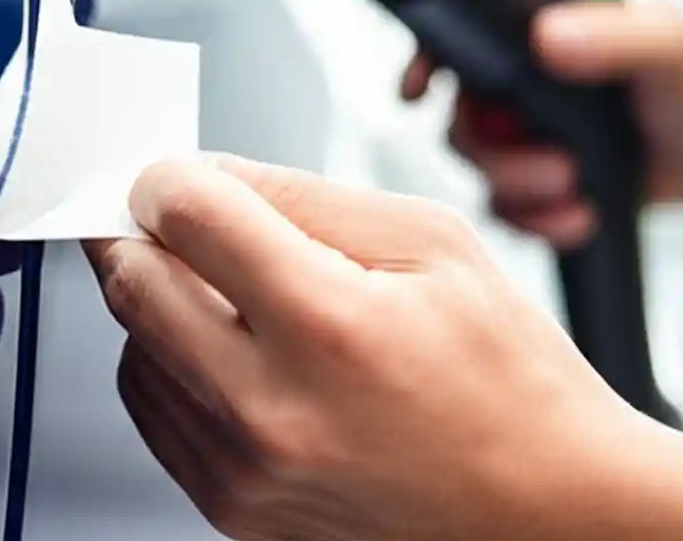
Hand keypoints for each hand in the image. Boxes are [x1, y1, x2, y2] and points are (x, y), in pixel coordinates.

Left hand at [87, 156, 650, 539]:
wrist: (548, 512)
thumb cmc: (508, 382)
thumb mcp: (432, 245)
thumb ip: (303, 196)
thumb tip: (208, 175)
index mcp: (329, 327)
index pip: (186, 215)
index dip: (167, 177)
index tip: (173, 176)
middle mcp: (270, 411)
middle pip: (134, 284)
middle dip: (143, 231)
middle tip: (177, 216)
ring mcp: (244, 473)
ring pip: (133, 348)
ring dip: (160, 302)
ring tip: (235, 295)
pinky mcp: (232, 509)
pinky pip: (156, 411)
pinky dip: (173, 365)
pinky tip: (236, 351)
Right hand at [402, 1, 682, 248]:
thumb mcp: (668, 42)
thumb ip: (616, 34)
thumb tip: (547, 38)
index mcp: (532, 22)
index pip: (452, 31)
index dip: (423, 59)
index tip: (418, 90)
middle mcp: (512, 75)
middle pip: (457, 115)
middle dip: (496, 153)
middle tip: (557, 167)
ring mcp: (516, 129)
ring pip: (475, 167)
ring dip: (519, 189)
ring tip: (576, 190)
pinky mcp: (528, 177)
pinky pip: (502, 207)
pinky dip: (536, 221)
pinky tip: (580, 218)